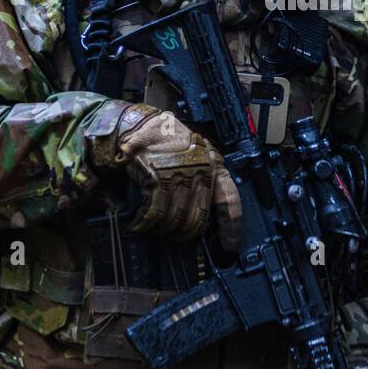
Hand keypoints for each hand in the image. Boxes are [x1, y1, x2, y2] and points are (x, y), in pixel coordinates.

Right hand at [97, 103, 241, 251]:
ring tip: (153, 228)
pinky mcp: (157, 178)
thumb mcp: (191, 154)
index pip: (230, 199)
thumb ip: (201, 180)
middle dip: (184, 233)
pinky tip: (139, 224)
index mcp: (212, 163)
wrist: (136, 123)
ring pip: (176, 218)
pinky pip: (155, 213)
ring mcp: (179, 174)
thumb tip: (198, 216)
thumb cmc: (163, 141)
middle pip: (198, 218)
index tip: (230, 246)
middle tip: (173, 236)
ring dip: (163, 229)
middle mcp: (200, 169)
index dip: (231, 227)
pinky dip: (146, 223)